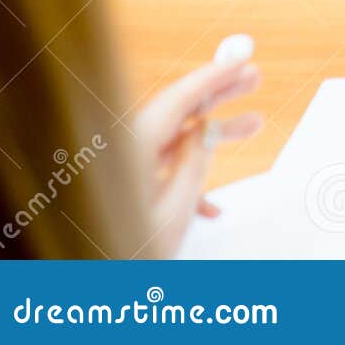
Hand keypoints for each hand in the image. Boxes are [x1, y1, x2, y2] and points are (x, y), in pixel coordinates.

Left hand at [135, 55, 262, 255]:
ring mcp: (123, 170)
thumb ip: (193, 165)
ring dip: (214, 135)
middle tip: (254, 78)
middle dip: (219, 94)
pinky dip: (190, 178)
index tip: (241, 58)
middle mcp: (124, 151)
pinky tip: (214, 207)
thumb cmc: (123, 254)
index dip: (214, 76)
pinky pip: (163, 171)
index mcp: (131, 150)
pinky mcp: (123, 190)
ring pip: (174, 141)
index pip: (178, 99)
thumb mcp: (172, 210)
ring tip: (255, 123)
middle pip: (177, 111)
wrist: (88, 286)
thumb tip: (205, 132)